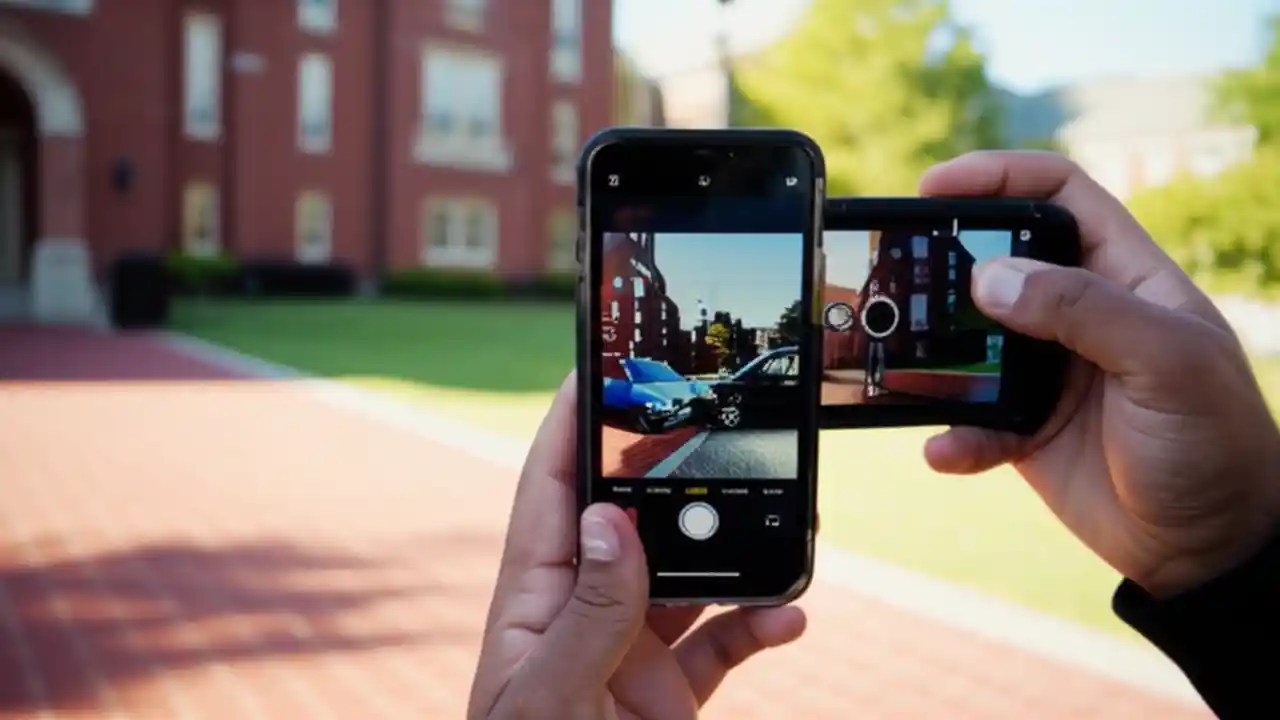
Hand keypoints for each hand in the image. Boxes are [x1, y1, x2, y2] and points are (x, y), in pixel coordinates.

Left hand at [468, 375, 805, 718]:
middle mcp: (581, 613)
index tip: (594, 370)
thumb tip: (610, 519)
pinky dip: (757, 623)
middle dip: (676, 475)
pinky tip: (787, 614)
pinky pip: (721, 640)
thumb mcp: (550, 696)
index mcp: (533, 602)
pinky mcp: (669, 689)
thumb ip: (587, 614)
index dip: (567, 426)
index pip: (550, 491)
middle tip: (720, 429)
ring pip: (688, 573)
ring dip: (733, 549)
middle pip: (631, 518)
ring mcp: (628, 650)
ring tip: (783, 524)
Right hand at [918, 150, 1279, 597]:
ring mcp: (1047, 373)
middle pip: (998, 261)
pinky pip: (970, 421)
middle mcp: (1081, 317)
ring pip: (969, 340)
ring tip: (903, 358)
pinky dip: (952, 434)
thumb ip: (1084, 310)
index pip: (1058, 196)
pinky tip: (947, 449)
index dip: (998, 177)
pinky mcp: (1024, 430)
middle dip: (946, 259)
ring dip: (934, 351)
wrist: (1211, 549)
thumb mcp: (1168, 362)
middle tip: (901, 267)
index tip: (936, 186)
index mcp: (1126, 277)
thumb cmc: (1217, 443)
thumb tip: (990, 278)